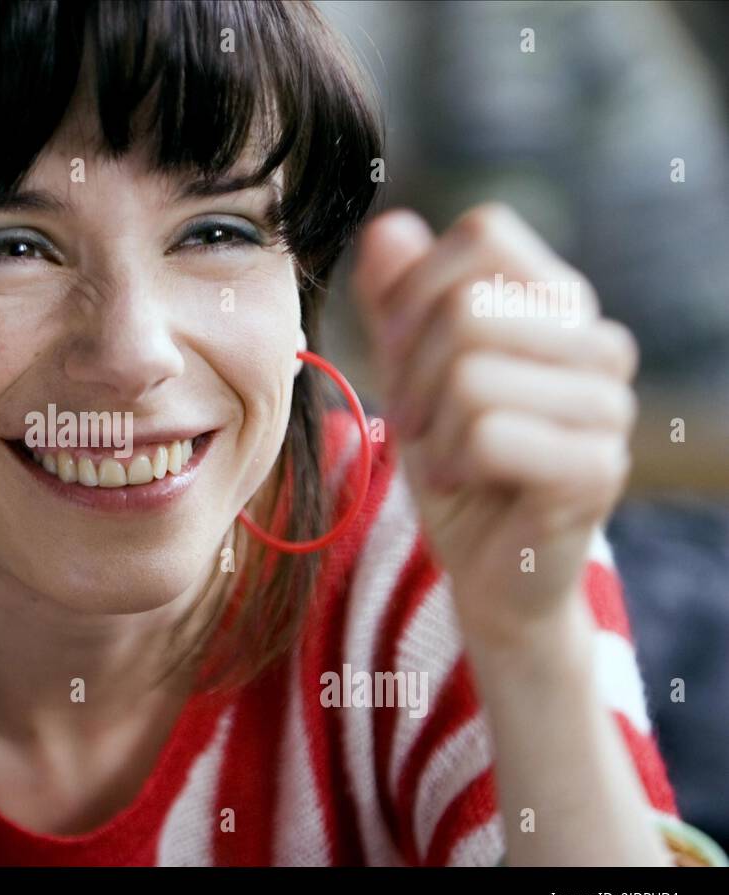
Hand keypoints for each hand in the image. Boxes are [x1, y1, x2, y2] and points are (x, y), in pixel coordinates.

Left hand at [352, 205, 639, 639]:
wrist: (488, 564)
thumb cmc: (454, 460)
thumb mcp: (410, 371)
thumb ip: (398, 301)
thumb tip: (388, 227)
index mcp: (560, 301)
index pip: (485, 232)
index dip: (416, 286)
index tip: (395, 347)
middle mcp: (598, 341)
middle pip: (467, 309)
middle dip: (410, 372)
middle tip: (412, 420)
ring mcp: (609, 404)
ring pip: (472, 375)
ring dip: (429, 427)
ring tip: (442, 454)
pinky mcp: (598, 467)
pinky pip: (488, 434)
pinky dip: (449, 462)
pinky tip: (464, 480)